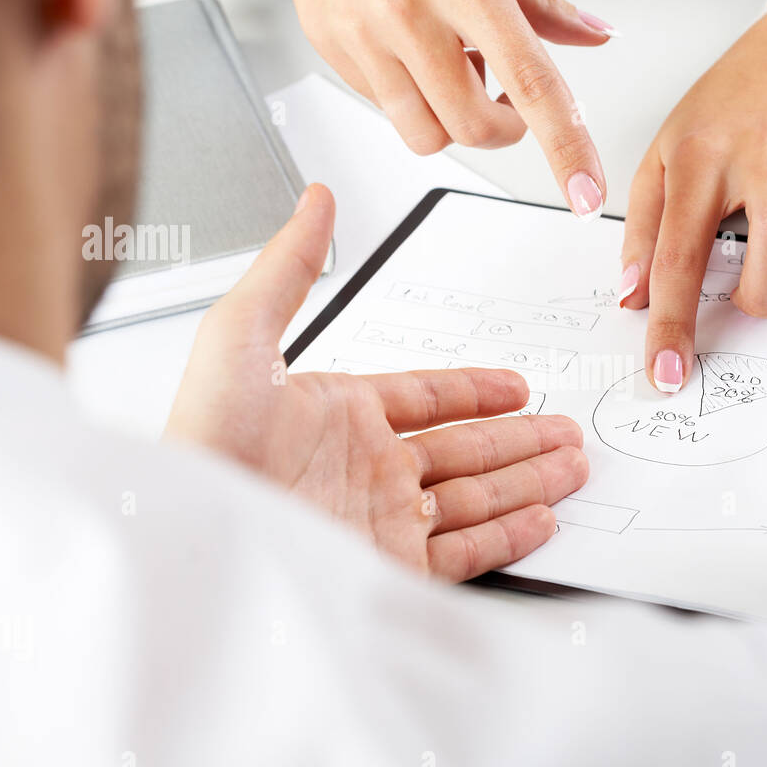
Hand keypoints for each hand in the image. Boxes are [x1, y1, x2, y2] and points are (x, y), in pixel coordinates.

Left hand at [165, 184, 588, 580]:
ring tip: (573, 470)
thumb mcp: (240, 337)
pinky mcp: (389, 568)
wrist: (194, 539)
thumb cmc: (205, 441)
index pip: (428, 400)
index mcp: (340, 415)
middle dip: (521, 440)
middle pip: (465, 449)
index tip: (517, 387)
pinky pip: (464, 551)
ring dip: (528, 482)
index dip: (476, 392)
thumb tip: (318, 199)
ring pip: (475, 497)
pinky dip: (507, 535)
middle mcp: (366, 469)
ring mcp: (381, 521)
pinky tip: (541, 518)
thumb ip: (289, 269)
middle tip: (567, 432)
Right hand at [228, 0, 612, 218]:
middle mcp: (407, 13)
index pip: (530, 81)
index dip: (565, 144)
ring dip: (452, 120)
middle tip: (505, 97)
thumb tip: (593, 34)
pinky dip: (410, 96)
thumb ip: (540, 0)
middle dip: (503, 128)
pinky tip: (411, 52)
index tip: (586, 190)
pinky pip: (384, 109)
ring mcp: (362, 35)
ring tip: (452, 68)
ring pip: (425, 134)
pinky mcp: (330, 48)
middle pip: (473, 127)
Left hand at [620, 1, 766, 391]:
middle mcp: (763, 150)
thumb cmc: (721, 114)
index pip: (680, 254)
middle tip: (747, 296)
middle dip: (762, 297)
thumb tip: (634, 298)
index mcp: (701, 155)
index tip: (668, 373)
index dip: (673, 324)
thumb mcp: (661, 160)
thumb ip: (643, 233)